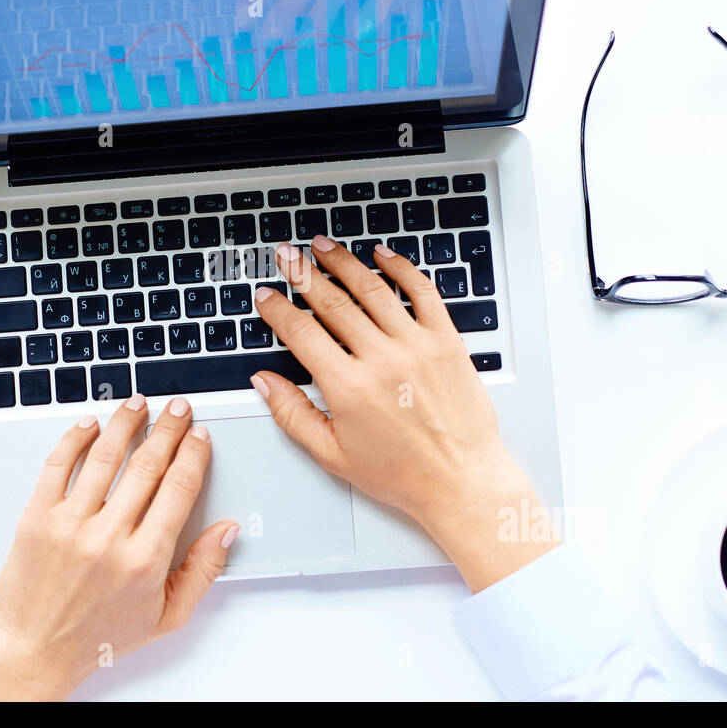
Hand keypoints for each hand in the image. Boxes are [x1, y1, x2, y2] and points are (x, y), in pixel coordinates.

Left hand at [0, 394, 238, 700]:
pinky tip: (89, 424)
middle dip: (168, 428)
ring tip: (138, 404)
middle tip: (178, 407)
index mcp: (146, 560)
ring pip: (104, 457)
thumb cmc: (100, 636)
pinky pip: (57, 466)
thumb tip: (228, 530)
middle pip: (147, 465)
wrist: (36, 650)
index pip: (179, 488)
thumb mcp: (167, 616)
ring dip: (125, 423)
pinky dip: (74, 439)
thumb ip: (203, 571)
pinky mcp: (36, 519)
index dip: (193, 454)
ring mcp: (70, 525)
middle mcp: (109, 538)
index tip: (199, 436)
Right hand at [251, 236, 556, 592]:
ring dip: (343, 262)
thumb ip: (292, 414)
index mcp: (348, 388)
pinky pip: (422, 292)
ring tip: (324, 246)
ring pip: (372, 289)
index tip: (266, 296)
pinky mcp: (446, 341)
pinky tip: (383, 256)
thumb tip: (265, 382)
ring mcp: (417, 346)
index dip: (277, 309)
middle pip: (332, 302)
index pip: (301, 332)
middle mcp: (382, 360)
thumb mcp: (333, 454)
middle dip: (303, 274)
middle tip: (287, 256)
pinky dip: (401, 268)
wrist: (462, 481)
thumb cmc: (402, 474)